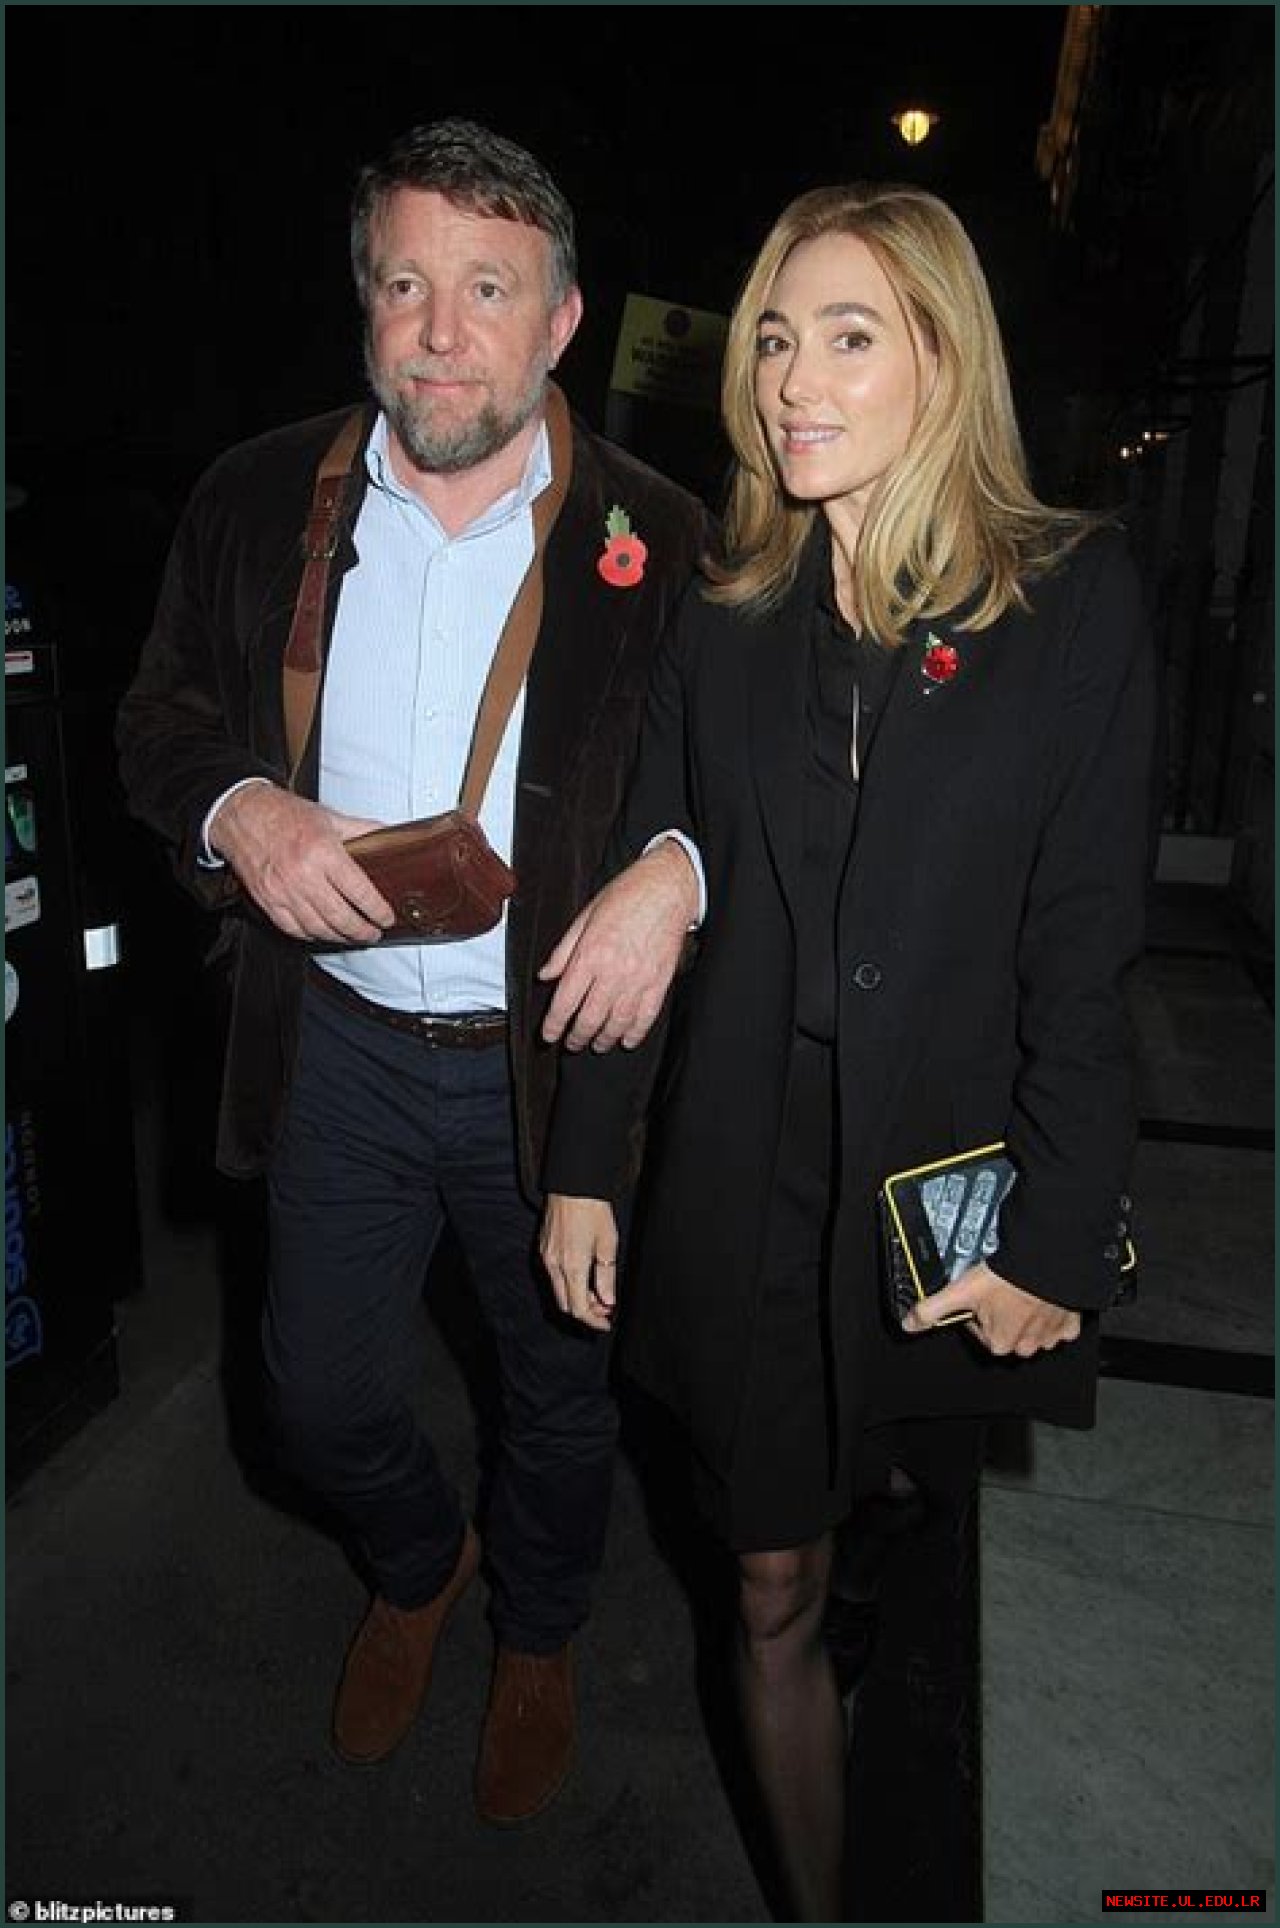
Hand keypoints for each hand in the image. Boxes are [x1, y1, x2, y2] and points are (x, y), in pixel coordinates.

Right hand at [208, 784, 395, 943]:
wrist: (241, 814)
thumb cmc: (282, 814)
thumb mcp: (328, 816)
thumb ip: (361, 829)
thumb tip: (387, 836)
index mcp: (322, 851)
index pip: (359, 892)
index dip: (377, 910)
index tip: (386, 917)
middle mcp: (303, 874)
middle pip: (341, 917)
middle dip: (363, 931)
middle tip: (373, 932)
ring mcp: (283, 891)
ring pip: (319, 928)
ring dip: (340, 937)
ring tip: (353, 935)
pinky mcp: (267, 900)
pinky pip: (294, 929)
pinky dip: (312, 935)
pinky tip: (324, 933)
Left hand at [538, 842, 697, 1051]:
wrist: (668, 888)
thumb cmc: (627, 895)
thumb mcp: (585, 916)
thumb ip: (563, 950)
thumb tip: (546, 975)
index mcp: (590, 955)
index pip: (565, 1002)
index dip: (554, 1025)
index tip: (549, 1035)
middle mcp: (613, 972)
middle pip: (590, 1019)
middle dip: (577, 1038)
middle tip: (572, 1044)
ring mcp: (638, 980)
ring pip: (617, 1023)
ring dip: (604, 1040)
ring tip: (597, 1044)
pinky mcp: (659, 982)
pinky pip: (645, 1017)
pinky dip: (634, 1033)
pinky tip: (626, 1039)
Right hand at [540, 1195, 618, 1330]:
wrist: (572, 1185)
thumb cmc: (593, 1210)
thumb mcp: (608, 1244)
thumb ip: (606, 1276)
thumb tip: (607, 1301)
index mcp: (572, 1267)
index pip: (579, 1308)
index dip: (594, 1321)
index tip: (606, 1323)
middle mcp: (554, 1265)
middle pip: (566, 1304)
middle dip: (586, 1311)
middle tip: (605, 1308)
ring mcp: (546, 1257)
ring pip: (559, 1291)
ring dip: (576, 1298)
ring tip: (597, 1291)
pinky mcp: (543, 1248)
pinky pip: (554, 1276)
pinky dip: (568, 1284)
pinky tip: (583, 1276)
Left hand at [901, 1261, 1081, 1356]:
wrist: (1046, 1264)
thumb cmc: (1008, 1279)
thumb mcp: (960, 1291)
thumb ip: (932, 1309)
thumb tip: (910, 1323)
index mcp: (999, 1342)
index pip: (980, 1331)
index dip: (976, 1312)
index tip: (980, 1297)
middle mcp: (1025, 1344)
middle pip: (1008, 1332)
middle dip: (1003, 1315)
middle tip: (1002, 1291)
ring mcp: (1049, 1335)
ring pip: (1035, 1330)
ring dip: (1029, 1315)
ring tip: (1022, 1291)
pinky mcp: (1069, 1323)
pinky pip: (1062, 1324)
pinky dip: (1055, 1313)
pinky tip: (1045, 1297)